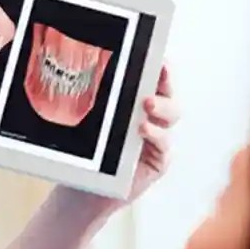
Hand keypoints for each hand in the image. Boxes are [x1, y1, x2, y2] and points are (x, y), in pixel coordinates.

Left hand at [65, 62, 178, 211]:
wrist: (83, 192)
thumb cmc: (86, 156)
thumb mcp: (88, 124)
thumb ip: (93, 102)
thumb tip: (78, 72)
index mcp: (134, 105)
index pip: (153, 80)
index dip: (160, 67)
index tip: (159, 56)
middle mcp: (150, 118)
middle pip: (168, 94)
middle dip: (166, 81)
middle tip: (159, 74)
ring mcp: (156, 139)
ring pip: (171, 116)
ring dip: (162, 106)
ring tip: (147, 104)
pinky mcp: (158, 160)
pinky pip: (164, 145)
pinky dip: (156, 134)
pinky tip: (144, 129)